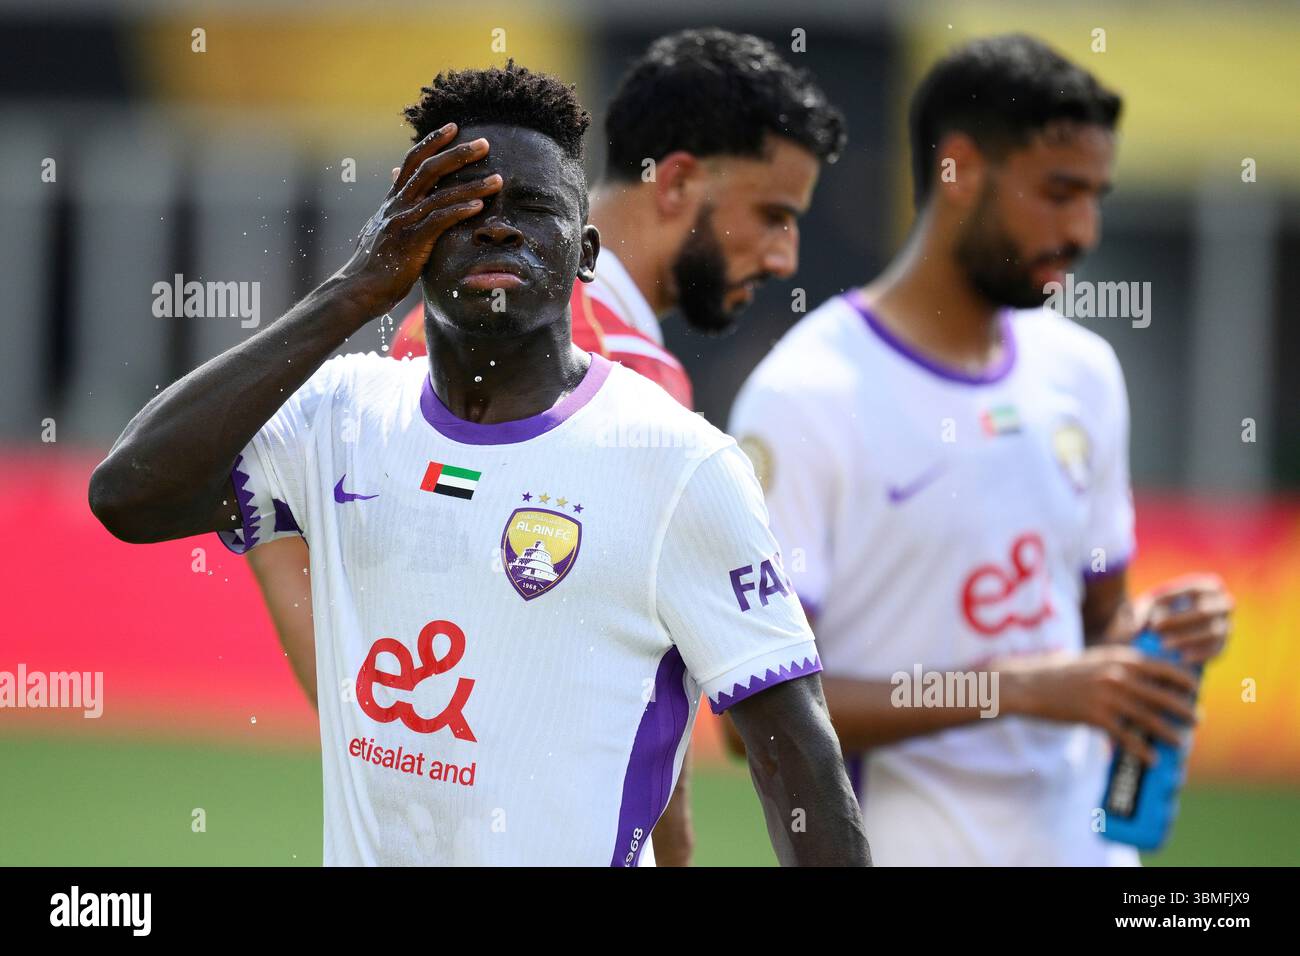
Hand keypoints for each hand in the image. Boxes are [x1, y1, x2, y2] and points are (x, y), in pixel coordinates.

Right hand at [331, 123, 502, 315]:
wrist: (359, 288)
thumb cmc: (374, 263)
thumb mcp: (381, 227)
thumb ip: (392, 204)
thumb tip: (393, 179)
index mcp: (393, 200)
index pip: (412, 160)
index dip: (432, 141)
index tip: (453, 127)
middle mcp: (398, 205)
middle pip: (429, 168)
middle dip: (458, 153)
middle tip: (485, 143)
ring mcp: (404, 221)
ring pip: (441, 194)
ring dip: (472, 185)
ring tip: (498, 180)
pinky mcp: (412, 241)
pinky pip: (439, 220)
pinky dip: (460, 210)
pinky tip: (479, 206)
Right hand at [1001, 646, 1198, 763]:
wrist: (1030, 685)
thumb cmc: (1063, 672)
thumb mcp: (1096, 658)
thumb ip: (1121, 663)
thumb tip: (1150, 674)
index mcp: (1120, 658)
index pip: (1165, 668)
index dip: (1185, 681)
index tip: (1195, 691)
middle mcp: (1118, 676)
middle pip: (1164, 696)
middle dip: (1184, 710)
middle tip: (1196, 719)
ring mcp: (1108, 697)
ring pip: (1150, 719)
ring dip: (1170, 733)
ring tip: (1180, 742)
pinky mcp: (1096, 717)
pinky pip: (1127, 737)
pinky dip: (1143, 750)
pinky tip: (1153, 758)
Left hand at [1133, 573, 1233, 664]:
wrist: (1169, 632)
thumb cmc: (1156, 611)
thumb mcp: (1146, 606)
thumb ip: (1142, 612)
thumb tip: (1139, 627)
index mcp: (1210, 585)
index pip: (1193, 589)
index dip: (1172, 596)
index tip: (1150, 606)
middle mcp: (1224, 603)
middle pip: (1203, 611)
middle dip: (1178, 620)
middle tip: (1154, 628)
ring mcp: (1227, 624)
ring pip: (1212, 632)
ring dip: (1187, 638)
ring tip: (1163, 645)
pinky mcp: (1224, 644)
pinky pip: (1217, 650)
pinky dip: (1199, 654)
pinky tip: (1180, 658)